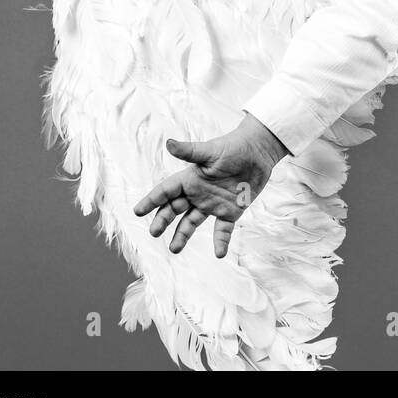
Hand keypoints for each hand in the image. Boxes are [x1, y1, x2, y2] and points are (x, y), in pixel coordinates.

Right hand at [133, 114, 289, 257]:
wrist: (260, 152)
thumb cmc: (234, 147)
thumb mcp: (211, 151)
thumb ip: (189, 151)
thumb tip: (168, 143)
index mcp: (191, 178)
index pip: (166, 191)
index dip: (152, 200)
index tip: (137, 211)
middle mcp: (198, 193)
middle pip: (175, 209)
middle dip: (163, 220)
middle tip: (154, 232)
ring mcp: (213, 204)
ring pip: (192, 222)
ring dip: (183, 235)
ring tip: (175, 249)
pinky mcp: (231, 211)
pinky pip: (223, 230)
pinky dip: (220, 241)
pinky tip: (219, 253)